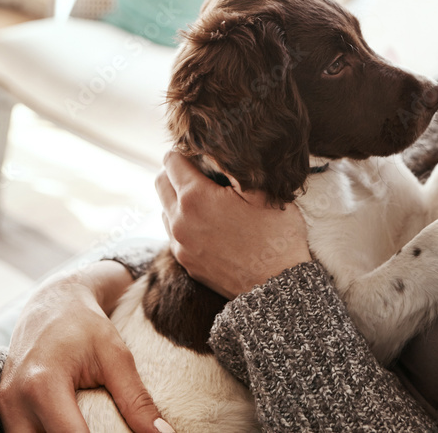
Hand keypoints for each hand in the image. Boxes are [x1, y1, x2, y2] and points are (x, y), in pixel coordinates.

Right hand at [0, 260, 173, 432]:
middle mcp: (15, 400)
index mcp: (43, 385)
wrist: (54, 300)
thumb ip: (137, 400)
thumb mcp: (117, 357)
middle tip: (109, 430)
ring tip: (93, 426)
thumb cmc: (86, 324)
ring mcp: (5, 406)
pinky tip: (75, 426)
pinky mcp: (4, 408)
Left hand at [156, 150, 311, 298]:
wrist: (277, 285)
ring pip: (165, 209)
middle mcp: (179, 220)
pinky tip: (209, 223)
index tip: (201, 154)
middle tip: (200, 171)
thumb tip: (216, 151)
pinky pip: (174, 233)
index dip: (186, 152)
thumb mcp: (261, 191)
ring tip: (206, 198)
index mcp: (195, 197)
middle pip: (160, 183)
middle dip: (176, 172)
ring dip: (178, 198)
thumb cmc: (276, 235)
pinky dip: (184, 222)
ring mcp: (180, 244)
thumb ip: (233, 167)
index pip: (171, 161)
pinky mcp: (186, 262)